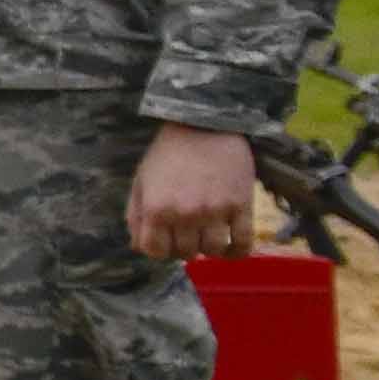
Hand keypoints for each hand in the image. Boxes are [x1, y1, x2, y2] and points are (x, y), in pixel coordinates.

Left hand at [130, 126, 267, 258]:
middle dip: (184, 247)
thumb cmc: (168, 153)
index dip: (159, 249)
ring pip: (212, 250)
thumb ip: (136, 215)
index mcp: (156, 208)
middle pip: (185, 253)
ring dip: (208, 249)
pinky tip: (231, 247)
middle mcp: (185, 214)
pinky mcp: (242, 206)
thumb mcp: (141, 181)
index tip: (166, 241)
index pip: (155, 251)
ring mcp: (215, 211)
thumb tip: (137, 246)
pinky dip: (237, 252)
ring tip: (207, 237)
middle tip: (188, 235)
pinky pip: (243, 243)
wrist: (205, 126)